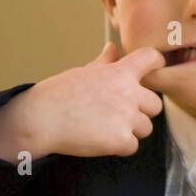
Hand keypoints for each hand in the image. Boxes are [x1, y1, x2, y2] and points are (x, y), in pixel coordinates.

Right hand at [0, 42, 164, 159]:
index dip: (156, 64)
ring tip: (105, 127)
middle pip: (155, 104)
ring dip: (131, 130)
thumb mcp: (84, 73)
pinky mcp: (120, 140)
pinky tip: (101, 140)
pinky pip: (133, 146)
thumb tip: (112, 47)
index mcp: (119, 72)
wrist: (40, 120)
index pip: (153, 58)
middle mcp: (128, 93)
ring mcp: (126, 117)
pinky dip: (119, 147)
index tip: (150, 73)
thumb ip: (105, 62)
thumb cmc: (58, 95)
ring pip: (146, 127)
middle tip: (116, 114)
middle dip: (141, 111)